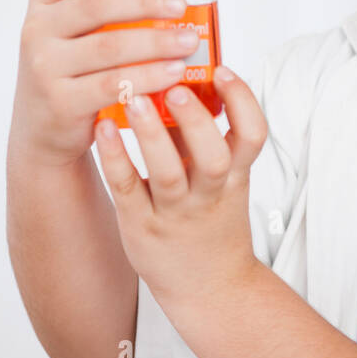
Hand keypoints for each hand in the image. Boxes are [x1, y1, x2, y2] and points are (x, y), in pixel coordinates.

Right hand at [8, 0, 203, 167]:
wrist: (41, 132)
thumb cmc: (69, 71)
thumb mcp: (78, 30)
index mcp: (44, 3)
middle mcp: (38, 30)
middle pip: (96, 6)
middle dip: (144, 3)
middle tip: (181, 5)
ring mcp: (45, 67)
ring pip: (108, 48)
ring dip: (154, 43)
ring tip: (188, 42)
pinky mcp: (60, 102)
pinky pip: (111, 85)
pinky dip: (147, 77)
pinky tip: (173, 74)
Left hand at [92, 66, 268, 304]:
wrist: (208, 288)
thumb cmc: (212, 221)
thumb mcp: (225, 180)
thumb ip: (207, 136)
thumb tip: (187, 77)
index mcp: (235, 177)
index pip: (253, 136)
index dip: (242, 102)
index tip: (222, 69)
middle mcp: (209, 194)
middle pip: (213, 157)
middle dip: (196, 121)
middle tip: (176, 86)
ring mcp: (175, 213)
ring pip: (168, 174)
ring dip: (152, 135)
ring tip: (136, 99)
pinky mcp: (141, 225)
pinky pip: (128, 190)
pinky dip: (116, 158)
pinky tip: (103, 129)